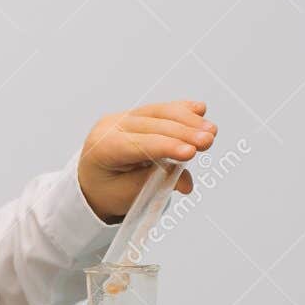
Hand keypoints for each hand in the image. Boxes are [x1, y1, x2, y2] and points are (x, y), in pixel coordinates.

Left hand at [77, 100, 216, 222]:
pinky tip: (199, 110)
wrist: (93, 181)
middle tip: (208, 141)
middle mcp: (110, 128)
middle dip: (183, 133)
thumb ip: (154, 183)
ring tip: (211, 131)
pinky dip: (181, 110)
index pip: (137, 145)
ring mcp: (123, 118)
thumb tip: (185, 183)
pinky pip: (161, 110)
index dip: (166, 147)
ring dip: (187, 120)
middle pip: (151, 126)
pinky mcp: (137, 114)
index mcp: (102, 148)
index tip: (190, 152)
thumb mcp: (126, 195)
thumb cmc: (108, 191)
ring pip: (158, 113)